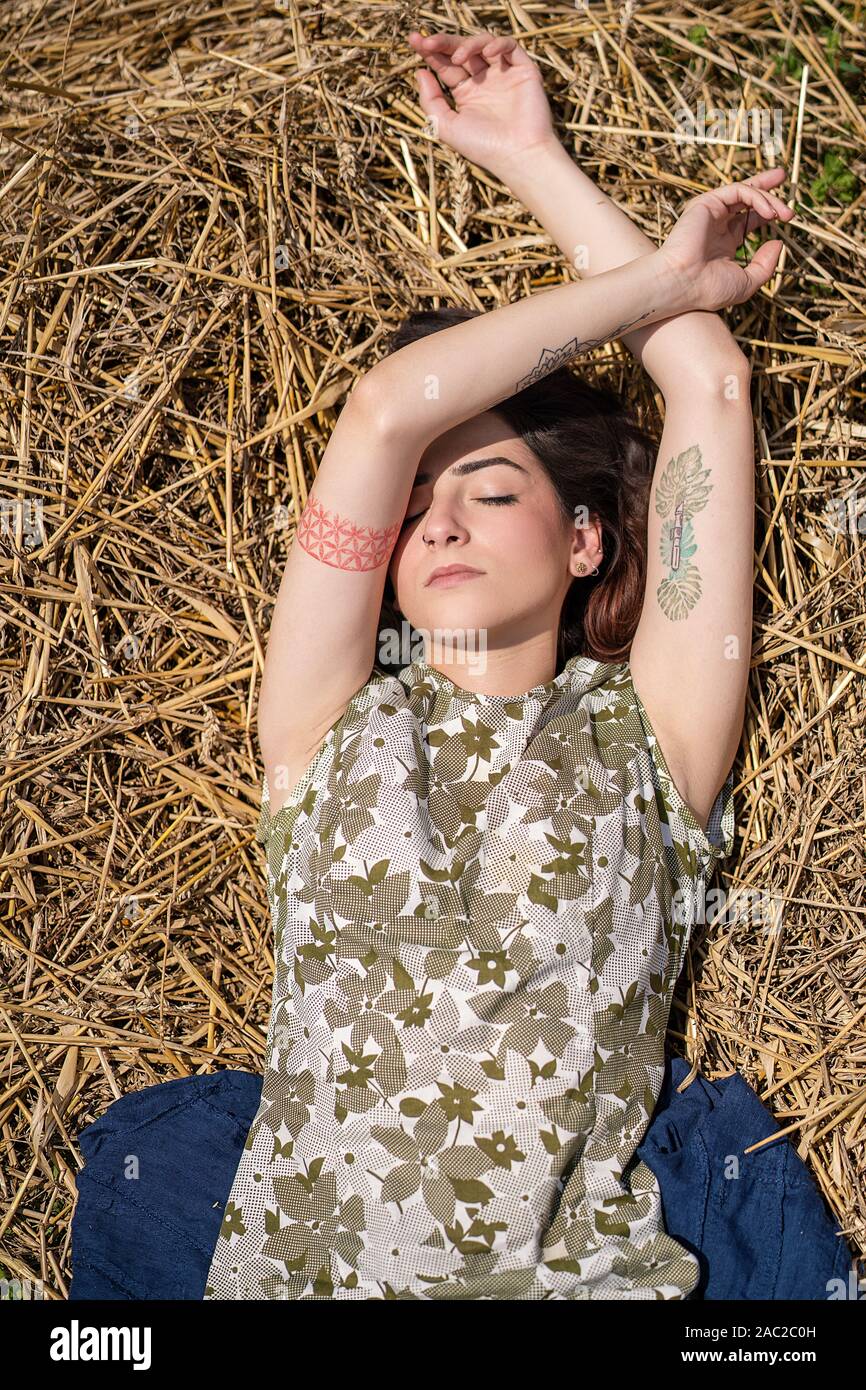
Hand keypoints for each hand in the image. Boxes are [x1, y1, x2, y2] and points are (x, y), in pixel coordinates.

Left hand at [408, 29, 556, 176]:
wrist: (518, 155)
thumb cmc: (483, 147)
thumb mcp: (447, 126)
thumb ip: (431, 100)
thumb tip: (420, 72)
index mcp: (466, 93)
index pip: (446, 65)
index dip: (431, 52)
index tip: (414, 41)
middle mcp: (484, 81)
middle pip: (461, 50)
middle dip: (443, 42)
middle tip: (428, 42)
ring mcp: (503, 74)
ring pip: (483, 44)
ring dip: (468, 44)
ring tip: (458, 57)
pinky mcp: (523, 70)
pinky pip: (510, 46)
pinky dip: (498, 44)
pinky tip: (487, 53)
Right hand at [658, 168, 794, 311]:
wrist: (681, 285)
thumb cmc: (708, 289)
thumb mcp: (746, 282)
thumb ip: (765, 265)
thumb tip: (778, 242)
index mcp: (724, 242)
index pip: (748, 219)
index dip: (767, 211)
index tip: (787, 214)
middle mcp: (717, 224)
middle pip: (745, 197)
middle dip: (765, 186)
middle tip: (784, 178)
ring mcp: (711, 212)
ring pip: (745, 192)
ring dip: (769, 198)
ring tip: (786, 213)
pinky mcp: (706, 203)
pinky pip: (738, 191)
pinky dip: (757, 198)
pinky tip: (769, 213)